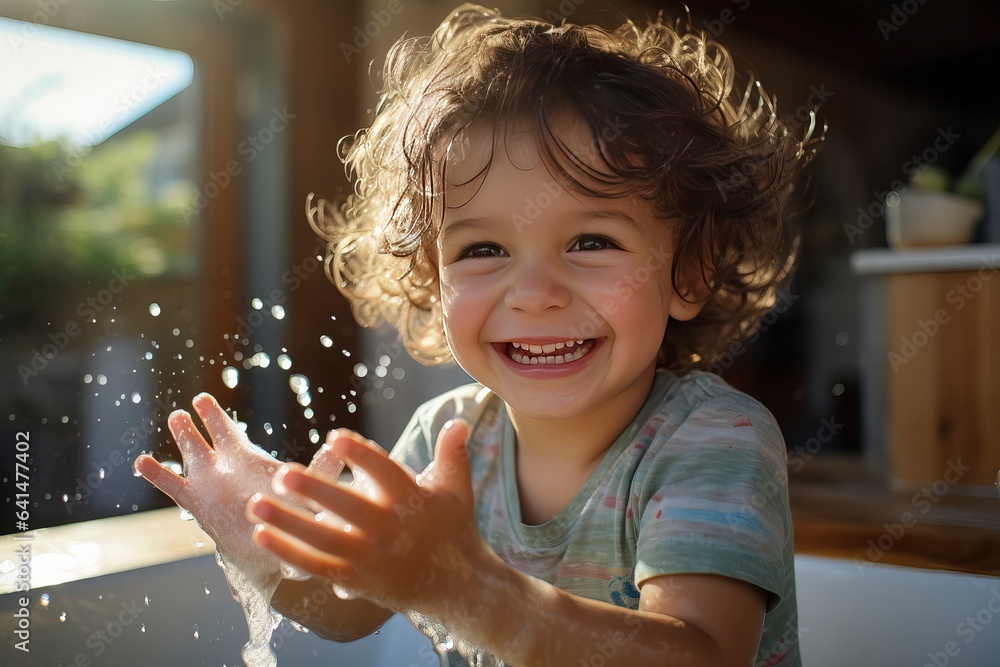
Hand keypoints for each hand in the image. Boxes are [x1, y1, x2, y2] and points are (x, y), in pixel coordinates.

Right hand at [133, 392, 344, 574]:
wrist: (278, 556)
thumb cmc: (295, 523)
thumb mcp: (311, 492)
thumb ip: (322, 469)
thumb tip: (341, 445)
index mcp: (248, 460)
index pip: (228, 431)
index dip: (215, 416)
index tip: (203, 399)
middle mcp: (225, 469)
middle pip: (207, 437)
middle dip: (200, 421)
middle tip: (192, 403)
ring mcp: (210, 485)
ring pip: (191, 456)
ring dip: (183, 438)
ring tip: (175, 418)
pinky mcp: (199, 506)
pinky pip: (174, 487)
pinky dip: (158, 474)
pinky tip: (143, 461)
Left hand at [248, 419, 488, 616]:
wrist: (455, 587)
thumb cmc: (453, 529)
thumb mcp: (456, 490)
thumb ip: (452, 454)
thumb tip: (458, 420)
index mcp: (412, 501)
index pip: (385, 473)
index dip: (361, 454)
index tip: (336, 437)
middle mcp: (389, 530)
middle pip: (348, 508)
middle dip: (315, 492)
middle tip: (281, 474)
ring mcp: (369, 558)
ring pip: (324, 540)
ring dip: (288, 523)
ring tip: (255, 504)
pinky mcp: (354, 579)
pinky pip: (316, 565)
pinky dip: (287, 552)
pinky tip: (260, 533)